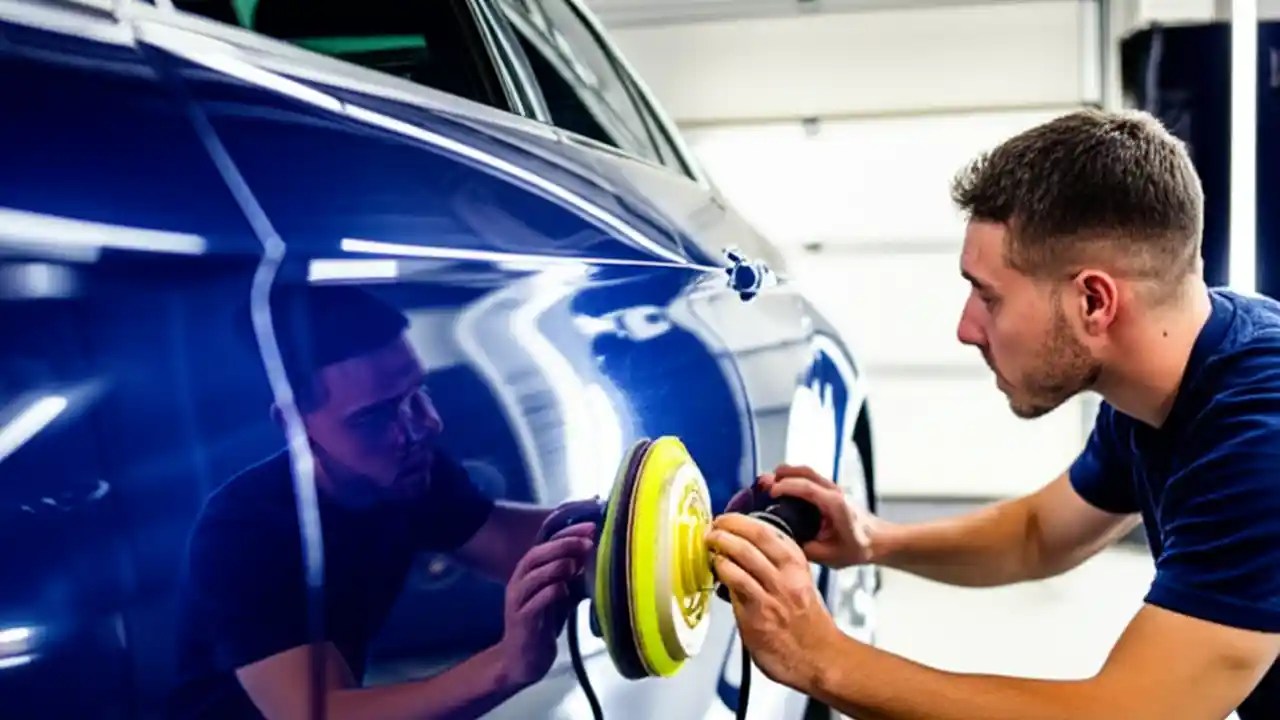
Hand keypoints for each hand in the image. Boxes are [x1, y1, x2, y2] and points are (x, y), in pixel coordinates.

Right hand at [499, 521, 594, 686]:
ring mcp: (517, 601)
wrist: (522, 659)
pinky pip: (533, 603)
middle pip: (536, 555)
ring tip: (575, 564)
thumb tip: (598, 555)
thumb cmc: (544, 622)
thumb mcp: (562, 594)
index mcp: (529, 572)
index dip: (568, 533)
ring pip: (532, 576)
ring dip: (554, 567)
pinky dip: (549, 593)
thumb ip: (574, 576)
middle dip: (562, 545)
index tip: (591, 527)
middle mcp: (519, 582)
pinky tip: (565, 590)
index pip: (545, 543)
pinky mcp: (521, 621)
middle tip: (587, 542)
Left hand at [706, 513, 840, 691]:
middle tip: (714, 526)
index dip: (743, 520)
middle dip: (729, 524)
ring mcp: (774, 593)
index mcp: (798, 565)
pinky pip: (737, 581)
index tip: (728, 518)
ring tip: (710, 541)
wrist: (818, 659)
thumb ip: (777, 569)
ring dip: (721, 542)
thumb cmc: (806, 625)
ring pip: (744, 554)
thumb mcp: (799, 585)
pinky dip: (723, 568)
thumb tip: (743, 553)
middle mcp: (788, 575)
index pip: (770, 530)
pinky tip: (717, 566)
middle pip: (756, 536)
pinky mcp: (759, 614)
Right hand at [759, 464, 880, 568]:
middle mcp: (834, 491)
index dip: (786, 487)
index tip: (769, 493)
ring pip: (807, 472)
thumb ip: (806, 550)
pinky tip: (781, 487)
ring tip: (767, 482)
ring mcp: (833, 489)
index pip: (807, 488)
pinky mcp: (830, 491)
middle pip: (805, 472)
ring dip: (786, 473)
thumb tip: (782, 542)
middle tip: (762, 483)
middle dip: (782, 474)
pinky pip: (809, 478)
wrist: (878, 540)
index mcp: (835, 505)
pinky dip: (793, 478)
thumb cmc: (857, 548)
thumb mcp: (831, 556)